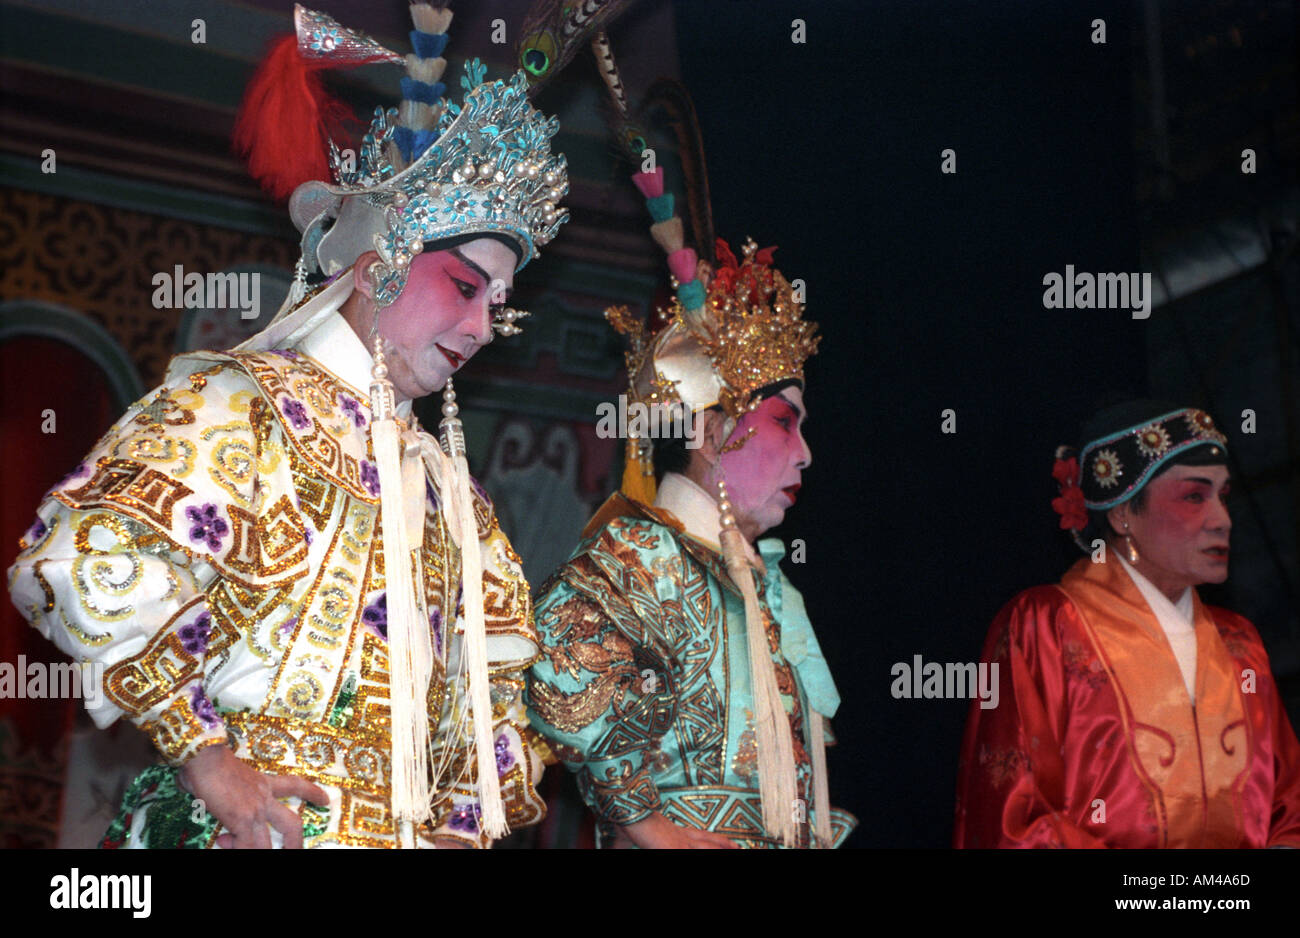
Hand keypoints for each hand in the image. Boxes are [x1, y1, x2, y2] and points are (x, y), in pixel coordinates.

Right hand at [178, 744, 328, 848]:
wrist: (205, 757)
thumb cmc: (208, 762)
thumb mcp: (228, 778)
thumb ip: (229, 796)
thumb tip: (220, 818)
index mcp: (263, 782)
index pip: (294, 785)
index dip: (312, 793)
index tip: (326, 800)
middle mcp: (264, 797)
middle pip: (291, 824)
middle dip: (296, 844)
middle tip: (297, 852)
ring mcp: (255, 811)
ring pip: (268, 845)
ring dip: (266, 855)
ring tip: (259, 858)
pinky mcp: (241, 820)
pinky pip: (245, 846)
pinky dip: (236, 849)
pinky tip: (223, 844)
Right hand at [616, 811, 737, 848]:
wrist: (628, 811)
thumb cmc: (626, 820)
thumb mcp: (627, 837)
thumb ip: (623, 845)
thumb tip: (610, 847)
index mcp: (674, 831)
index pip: (700, 836)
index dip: (716, 840)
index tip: (730, 842)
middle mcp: (681, 836)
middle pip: (708, 842)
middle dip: (724, 845)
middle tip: (739, 847)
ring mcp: (681, 842)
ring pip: (707, 848)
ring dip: (720, 848)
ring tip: (736, 849)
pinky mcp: (677, 848)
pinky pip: (695, 852)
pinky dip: (709, 850)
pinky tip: (724, 850)